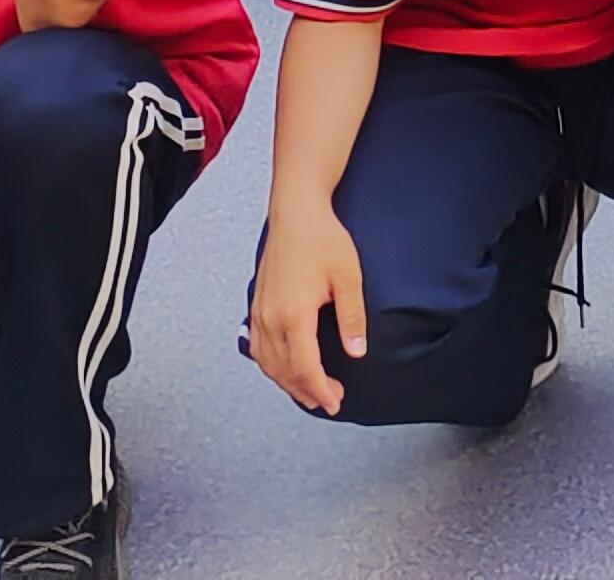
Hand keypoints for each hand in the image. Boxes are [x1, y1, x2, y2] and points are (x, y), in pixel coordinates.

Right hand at [248, 190, 368, 415]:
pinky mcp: (257, 305)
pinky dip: (272, 366)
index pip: (305, 367)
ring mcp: (260, 312)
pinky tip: (286, 369)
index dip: (320, 390)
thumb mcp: (348, 276)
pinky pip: (259, 348)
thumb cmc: (322, 238)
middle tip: (330, 400)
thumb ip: (352, 317)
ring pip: (268, 363)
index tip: (335, 402)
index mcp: (293, 314)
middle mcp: (271, 317)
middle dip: (307, 391)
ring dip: (288, 382)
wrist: (295, 211)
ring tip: (310, 391)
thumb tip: (356, 351)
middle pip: (284, 371)